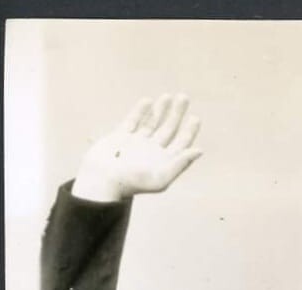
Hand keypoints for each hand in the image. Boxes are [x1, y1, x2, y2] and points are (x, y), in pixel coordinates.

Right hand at [72, 94, 201, 203]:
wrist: (102, 179)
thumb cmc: (132, 182)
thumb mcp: (161, 177)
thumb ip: (180, 164)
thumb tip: (199, 150)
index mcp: (163, 162)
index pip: (181, 144)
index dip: (189, 132)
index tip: (195, 118)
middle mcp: (152, 152)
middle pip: (168, 129)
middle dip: (177, 114)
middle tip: (184, 97)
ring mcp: (136, 143)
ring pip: (152, 123)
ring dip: (161, 109)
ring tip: (168, 96)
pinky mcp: (121, 136)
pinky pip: (133, 120)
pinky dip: (140, 111)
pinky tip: (148, 101)